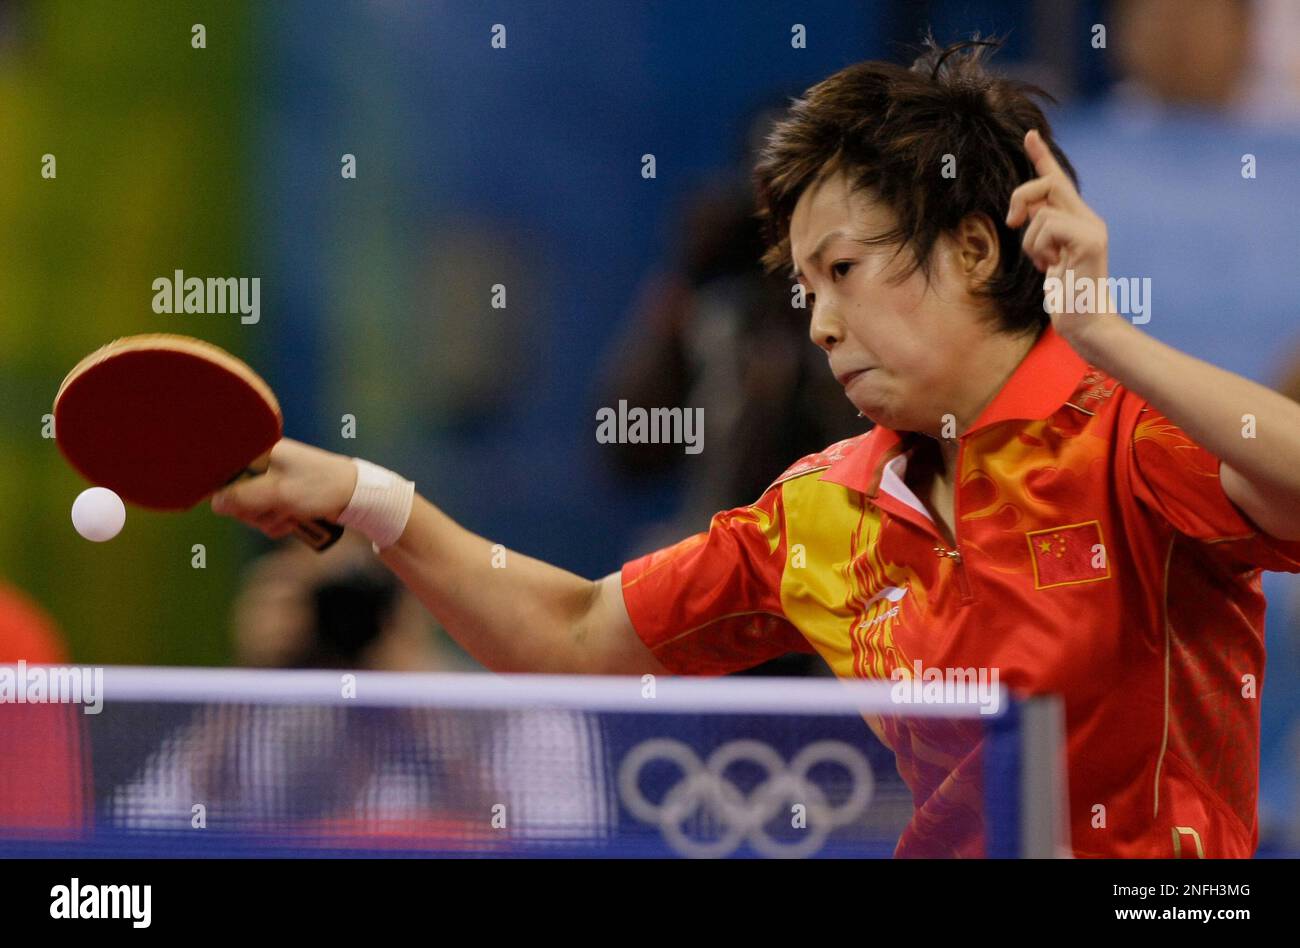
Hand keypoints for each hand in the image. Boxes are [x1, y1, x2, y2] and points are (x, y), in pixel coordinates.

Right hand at [210, 438, 356, 539]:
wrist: (356, 496)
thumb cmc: (319, 487)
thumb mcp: (277, 493)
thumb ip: (242, 498)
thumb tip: (214, 504)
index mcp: (260, 452)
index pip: (225, 476)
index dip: (233, 496)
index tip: (247, 503)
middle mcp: (264, 464)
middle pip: (237, 498)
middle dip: (256, 512)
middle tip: (278, 509)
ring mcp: (274, 482)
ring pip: (253, 511)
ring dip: (270, 519)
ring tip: (291, 513)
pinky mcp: (284, 497)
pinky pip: (268, 517)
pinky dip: (279, 523)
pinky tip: (295, 520)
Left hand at [1006, 129, 1113, 341]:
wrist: (1086, 323)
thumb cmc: (1065, 297)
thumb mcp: (1045, 257)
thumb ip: (1040, 230)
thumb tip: (1025, 209)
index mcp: (1077, 220)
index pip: (1057, 181)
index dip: (1042, 157)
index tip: (1030, 134)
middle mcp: (1088, 218)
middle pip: (1048, 183)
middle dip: (1022, 197)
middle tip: (1014, 223)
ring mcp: (1091, 227)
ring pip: (1041, 213)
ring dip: (1031, 243)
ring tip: (1047, 265)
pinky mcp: (1089, 239)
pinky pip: (1047, 227)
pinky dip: (1040, 249)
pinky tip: (1053, 268)